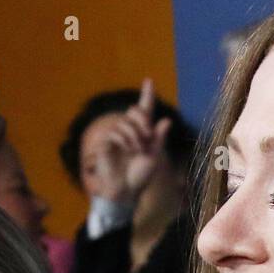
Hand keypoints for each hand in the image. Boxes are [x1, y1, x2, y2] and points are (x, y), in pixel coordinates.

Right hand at [89, 77, 172, 205]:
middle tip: (148, 136)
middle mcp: (129, 131)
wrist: (126, 191)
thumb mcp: (154, 157)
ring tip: (138, 149)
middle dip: (143, 120)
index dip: (147, 95)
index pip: (144, 110)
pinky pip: (115, 132)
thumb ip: (159, 139)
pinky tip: (127, 150)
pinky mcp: (106, 143)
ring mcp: (116, 136)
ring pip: (125, 122)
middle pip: (134, 111)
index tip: (149, 81)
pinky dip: (124, 140)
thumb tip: (167, 120)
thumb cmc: (140, 176)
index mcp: (143, 133)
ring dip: (135, 135)